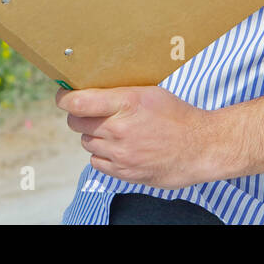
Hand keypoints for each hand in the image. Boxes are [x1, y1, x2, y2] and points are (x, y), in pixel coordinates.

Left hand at [56, 85, 227, 188]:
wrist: (200, 147)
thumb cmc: (177, 116)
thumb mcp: (150, 92)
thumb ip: (119, 93)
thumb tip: (90, 90)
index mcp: (127, 103)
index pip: (78, 102)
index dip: (65, 98)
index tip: (63, 96)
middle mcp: (120, 129)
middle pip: (76, 122)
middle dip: (79, 115)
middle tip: (90, 111)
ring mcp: (121, 154)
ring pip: (86, 142)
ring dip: (94, 135)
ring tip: (113, 130)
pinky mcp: (124, 172)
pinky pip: (96, 162)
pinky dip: (102, 154)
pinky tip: (118, 147)